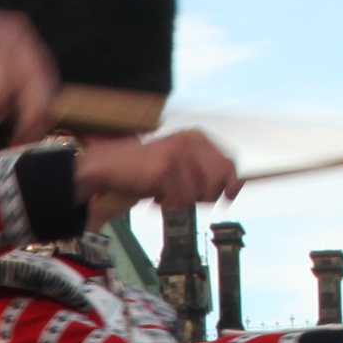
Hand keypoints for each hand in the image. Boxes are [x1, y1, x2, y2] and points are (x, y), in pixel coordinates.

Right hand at [72, 127, 239, 216]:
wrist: (109, 165)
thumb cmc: (145, 168)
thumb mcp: (179, 161)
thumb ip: (203, 169)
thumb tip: (233, 186)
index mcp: (196, 138)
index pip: (230, 162)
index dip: (232, 183)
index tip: (228, 196)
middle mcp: (189, 143)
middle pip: (219, 180)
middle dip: (207, 196)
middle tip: (189, 198)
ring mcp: (176, 155)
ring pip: (198, 194)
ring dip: (182, 201)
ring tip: (166, 195)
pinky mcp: (163, 170)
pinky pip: (179, 199)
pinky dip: (168, 205)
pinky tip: (156, 198)